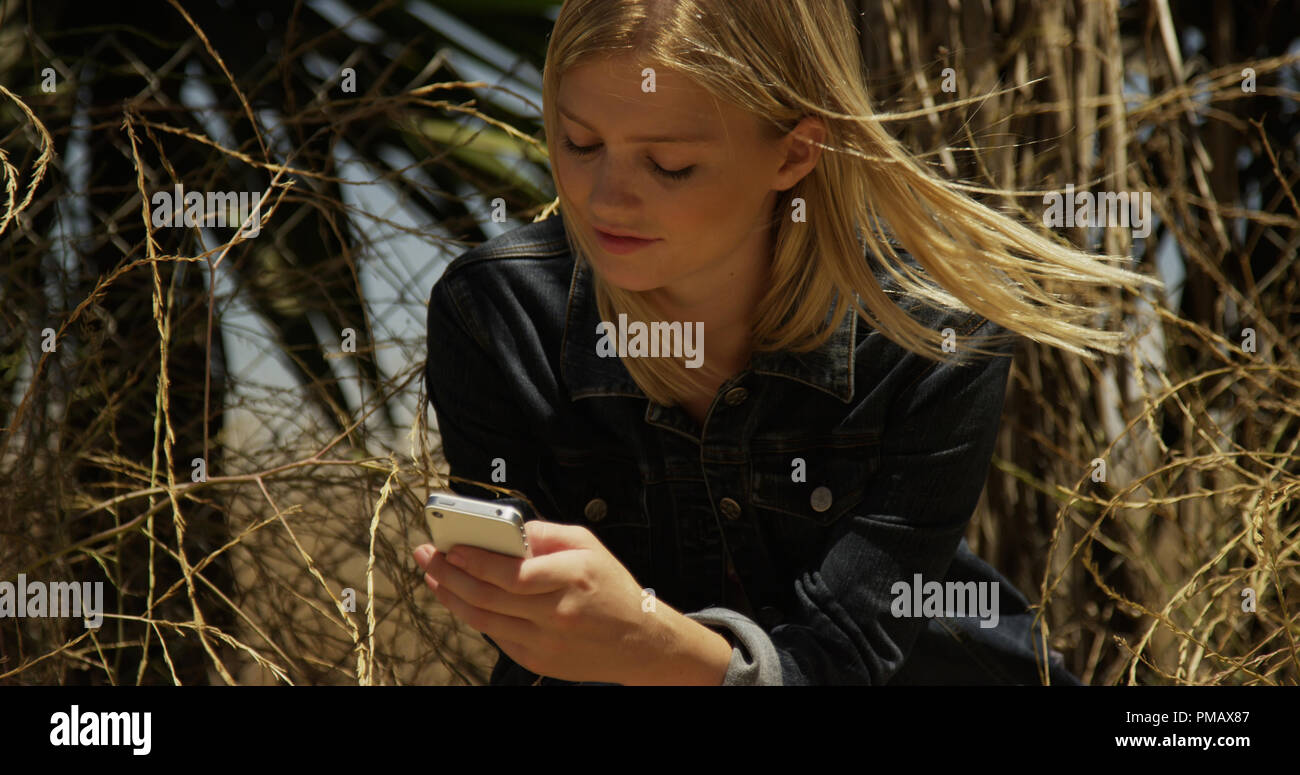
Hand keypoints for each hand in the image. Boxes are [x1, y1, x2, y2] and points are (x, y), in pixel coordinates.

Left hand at [413, 520, 672, 683]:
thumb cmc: (612, 587)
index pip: (511, 572)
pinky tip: (460, 597)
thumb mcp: (587, 545)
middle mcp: (556, 612)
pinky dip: (473, 614)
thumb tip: (505, 529)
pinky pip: (496, 635)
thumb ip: (545, 534)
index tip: (449, 545)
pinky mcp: (538, 660)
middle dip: (449, 573)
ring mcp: (545, 641)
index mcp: (571, 577)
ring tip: (434, 575)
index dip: (474, 559)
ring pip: (484, 619)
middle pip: (488, 596)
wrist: (639, 642)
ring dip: (452, 595)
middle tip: (426, 555)